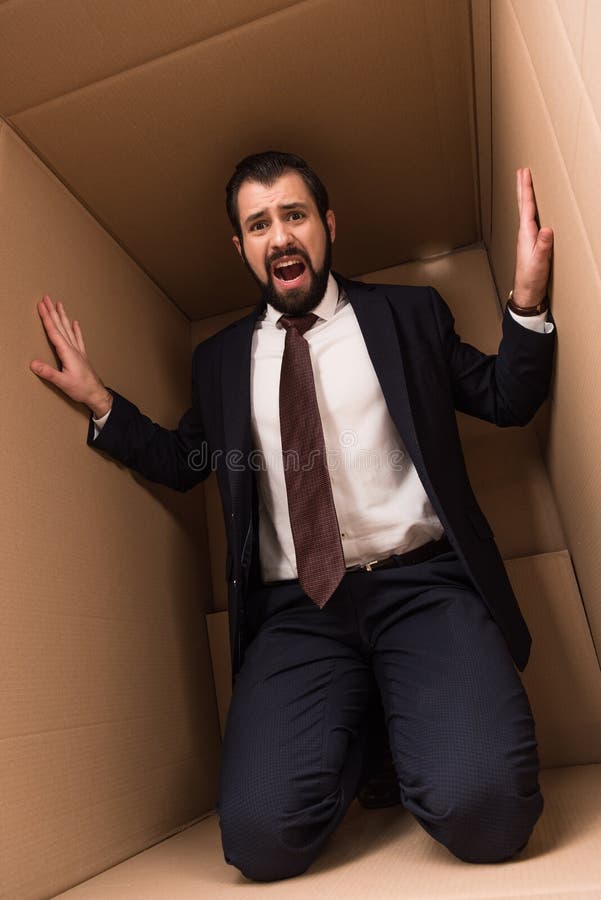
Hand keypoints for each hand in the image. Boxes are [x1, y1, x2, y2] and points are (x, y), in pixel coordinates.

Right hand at [30, 295, 112, 417]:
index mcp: (67, 352)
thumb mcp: (63, 382)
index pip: (54, 331)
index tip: (41, 305)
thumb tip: (33, 363)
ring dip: (63, 316)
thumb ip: (48, 373)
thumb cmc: (81, 389)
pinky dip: (76, 329)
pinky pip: (78, 338)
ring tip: (59, 304)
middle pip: (61, 326)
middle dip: (52, 311)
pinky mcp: (82, 355)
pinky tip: (75, 322)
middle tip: (46, 298)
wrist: (97, 394)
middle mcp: (73, 348)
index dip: (47, 318)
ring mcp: (78, 351)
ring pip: (69, 329)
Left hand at [512, 167, 553, 306]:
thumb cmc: (532, 278)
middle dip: (522, 187)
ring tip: (525, 183)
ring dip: (525, 196)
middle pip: (522, 205)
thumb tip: (547, 229)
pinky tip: (532, 208)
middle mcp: (524, 233)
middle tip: (521, 171)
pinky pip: (530, 219)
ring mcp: (527, 237)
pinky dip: (530, 209)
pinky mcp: (531, 243)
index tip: (525, 173)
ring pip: (525, 211)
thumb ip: (543, 245)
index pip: (526, 206)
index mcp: (526, 234)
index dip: (526, 189)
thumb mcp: (540, 261)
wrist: (527, 292)